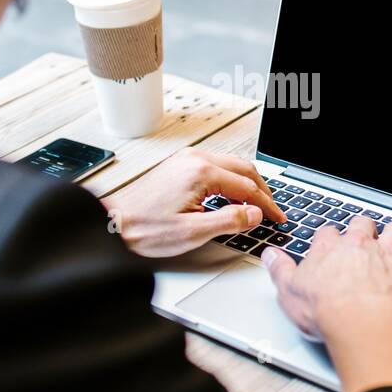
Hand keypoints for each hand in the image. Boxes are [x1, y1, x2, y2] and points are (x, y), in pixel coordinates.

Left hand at [99, 148, 286, 257]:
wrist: (115, 225)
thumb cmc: (146, 229)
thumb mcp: (193, 232)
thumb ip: (229, 221)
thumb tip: (255, 214)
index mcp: (201, 172)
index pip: (247, 187)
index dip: (266, 205)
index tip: (277, 218)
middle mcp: (195, 159)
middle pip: (244, 169)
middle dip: (262, 191)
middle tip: (272, 211)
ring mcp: (186, 160)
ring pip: (231, 165)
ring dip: (247, 184)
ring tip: (256, 206)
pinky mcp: (180, 166)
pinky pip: (216, 167)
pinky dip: (231, 181)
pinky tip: (232, 198)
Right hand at [261, 218, 391, 391]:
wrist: (359, 322)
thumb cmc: (325, 311)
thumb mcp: (289, 292)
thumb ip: (280, 270)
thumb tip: (270, 255)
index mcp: (329, 249)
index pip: (327, 233)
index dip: (329, 239)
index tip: (329, 246)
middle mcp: (359, 245)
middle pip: (362, 223)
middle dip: (363, 229)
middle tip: (363, 240)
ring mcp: (386, 254)